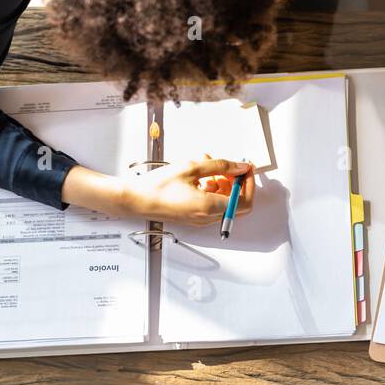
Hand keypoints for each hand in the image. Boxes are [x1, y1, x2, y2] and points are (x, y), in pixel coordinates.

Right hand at [127, 157, 254, 226]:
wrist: (135, 199)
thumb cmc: (157, 186)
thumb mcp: (192, 168)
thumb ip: (220, 166)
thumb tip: (240, 167)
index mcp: (209, 207)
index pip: (244, 201)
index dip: (249, 183)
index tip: (245, 168)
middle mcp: (207, 217)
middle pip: (236, 202)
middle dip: (236, 182)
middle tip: (230, 166)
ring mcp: (200, 219)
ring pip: (224, 201)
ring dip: (222, 182)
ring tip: (208, 165)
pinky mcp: (193, 216)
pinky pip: (212, 203)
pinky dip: (212, 188)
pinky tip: (200, 175)